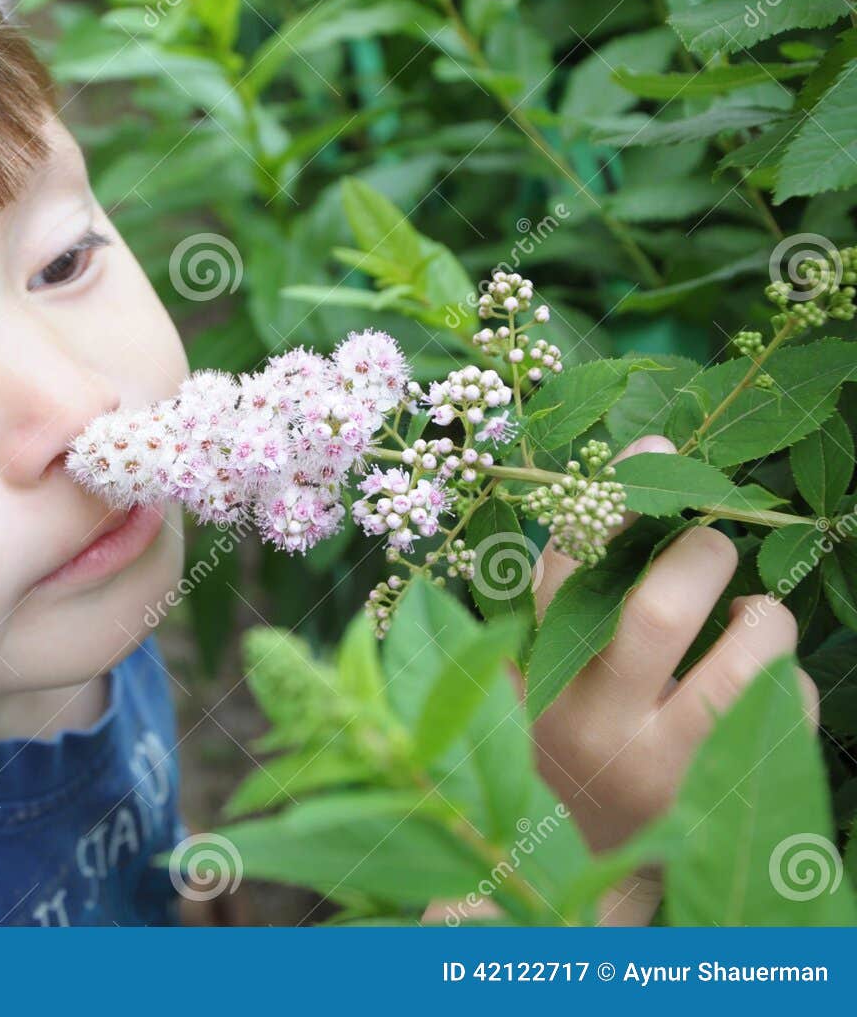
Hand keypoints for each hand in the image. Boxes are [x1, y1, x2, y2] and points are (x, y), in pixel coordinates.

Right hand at [528, 434, 820, 859]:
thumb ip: (563, 603)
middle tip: (712, 543)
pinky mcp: (731, 798)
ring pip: (750, 659)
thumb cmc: (575, 752)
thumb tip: (632, 475)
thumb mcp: (543, 683)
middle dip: (703, 552)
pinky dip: (787, 683)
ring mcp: (669, 769)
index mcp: (540, 680)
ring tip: (749, 620)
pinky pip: (789, 710)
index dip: (615, 498)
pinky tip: (758, 695)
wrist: (596, 879)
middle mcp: (594, 727)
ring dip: (763, 618)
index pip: (568, 569)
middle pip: (658, 609)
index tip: (655, 452)